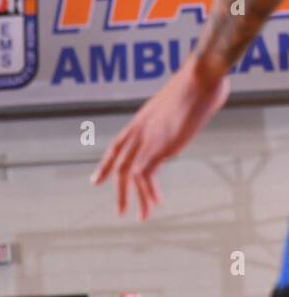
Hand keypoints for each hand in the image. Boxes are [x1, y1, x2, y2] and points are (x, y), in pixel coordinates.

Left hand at [90, 55, 229, 218]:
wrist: (198, 79)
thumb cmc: (195, 86)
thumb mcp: (177, 106)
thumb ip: (174, 119)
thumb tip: (185, 119)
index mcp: (139, 122)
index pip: (116, 148)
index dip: (106, 165)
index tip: (97, 180)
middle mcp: (137, 132)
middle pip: (119, 165)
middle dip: (118, 189)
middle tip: (119, 210)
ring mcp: (146, 138)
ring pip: (130, 174)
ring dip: (135, 198)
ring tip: (140, 216)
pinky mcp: (159, 145)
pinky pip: (146, 174)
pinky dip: (148, 191)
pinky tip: (155, 203)